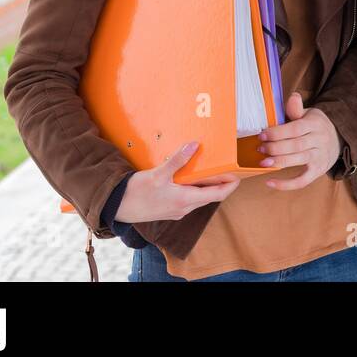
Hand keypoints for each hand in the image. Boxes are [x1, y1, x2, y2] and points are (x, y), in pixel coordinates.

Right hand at [114, 141, 240, 223]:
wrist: (117, 208)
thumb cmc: (136, 193)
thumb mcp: (158, 174)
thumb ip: (177, 160)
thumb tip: (194, 145)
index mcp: (185, 200)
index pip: (218, 195)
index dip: (231, 185)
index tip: (239, 175)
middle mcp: (184, 208)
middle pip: (210, 196)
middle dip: (220, 183)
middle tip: (227, 167)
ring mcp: (177, 211)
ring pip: (200, 198)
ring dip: (206, 186)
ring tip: (210, 169)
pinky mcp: (170, 210)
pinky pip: (189, 199)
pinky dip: (194, 189)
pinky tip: (190, 178)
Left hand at [258, 92, 341, 190]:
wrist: (338, 139)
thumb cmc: (316, 126)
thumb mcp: (309, 114)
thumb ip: (297, 109)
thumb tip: (293, 96)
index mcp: (315, 124)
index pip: (295, 129)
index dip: (278, 132)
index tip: (262, 135)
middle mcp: (319, 140)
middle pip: (296, 145)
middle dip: (276, 147)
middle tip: (260, 149)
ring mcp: (320, 157)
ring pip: (299, 160)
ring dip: (280, 162)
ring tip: (263, 163)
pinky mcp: (318, 170)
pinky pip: (303, 180)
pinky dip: (287, 184)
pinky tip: (270, 183)